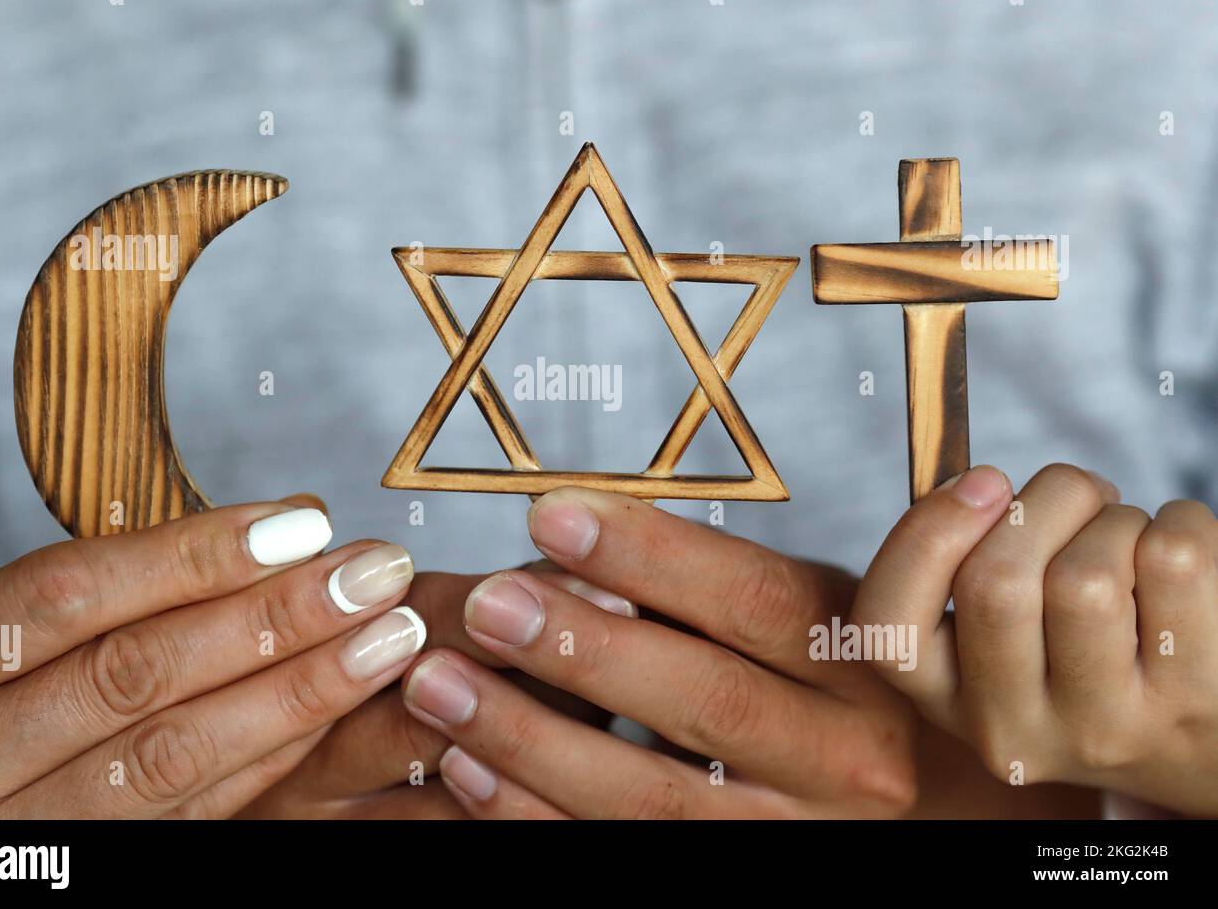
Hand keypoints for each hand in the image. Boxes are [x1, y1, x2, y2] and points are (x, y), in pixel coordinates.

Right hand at [0, 497, 450, 817]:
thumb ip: (115, 594)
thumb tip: (281, 528)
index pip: (68, 597)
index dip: (190, 555)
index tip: (301, 523)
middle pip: (134, 677)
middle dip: (273, 619)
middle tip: (375, 573)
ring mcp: (16, 838)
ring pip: (169, 757)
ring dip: (296, 692)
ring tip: (385, 637)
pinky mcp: (78, 875)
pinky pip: (186, 819)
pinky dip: (268, 760)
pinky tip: (335, 710)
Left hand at [399, 488, 917, 818]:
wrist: (941, 808)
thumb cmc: (851, 692)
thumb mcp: (825, 623)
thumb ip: (729, 590)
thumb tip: (578, 534)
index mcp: (864, 667)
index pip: (754, 600)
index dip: (648, 554)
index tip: (550, 511)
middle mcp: (844, 760)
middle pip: (704, 702)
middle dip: (581, 650)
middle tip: (486, 603)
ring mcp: (792, 835)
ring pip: (653, 797)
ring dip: (532, 740)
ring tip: (441, 683)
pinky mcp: (737, 877)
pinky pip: (627, 856)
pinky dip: (536, 816)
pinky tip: (468, 770)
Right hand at [852, 463, 1217, 815]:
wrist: (1196, 745)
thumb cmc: (1082, 652)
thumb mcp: (996, 633)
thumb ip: (961, 562)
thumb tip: (979, 486)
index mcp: (946, 702)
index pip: (887, 628)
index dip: (926, 534)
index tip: (986, 482)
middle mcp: (1014, 731)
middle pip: (995, 583)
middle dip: (1046, 498)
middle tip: (1076, 492)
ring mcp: (1105, 727)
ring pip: (1088, 575)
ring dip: (1115, 519)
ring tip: (1127, 536)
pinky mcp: (1192, 702)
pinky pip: (1174, 559)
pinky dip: (1181, 521)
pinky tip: (1173, 551)